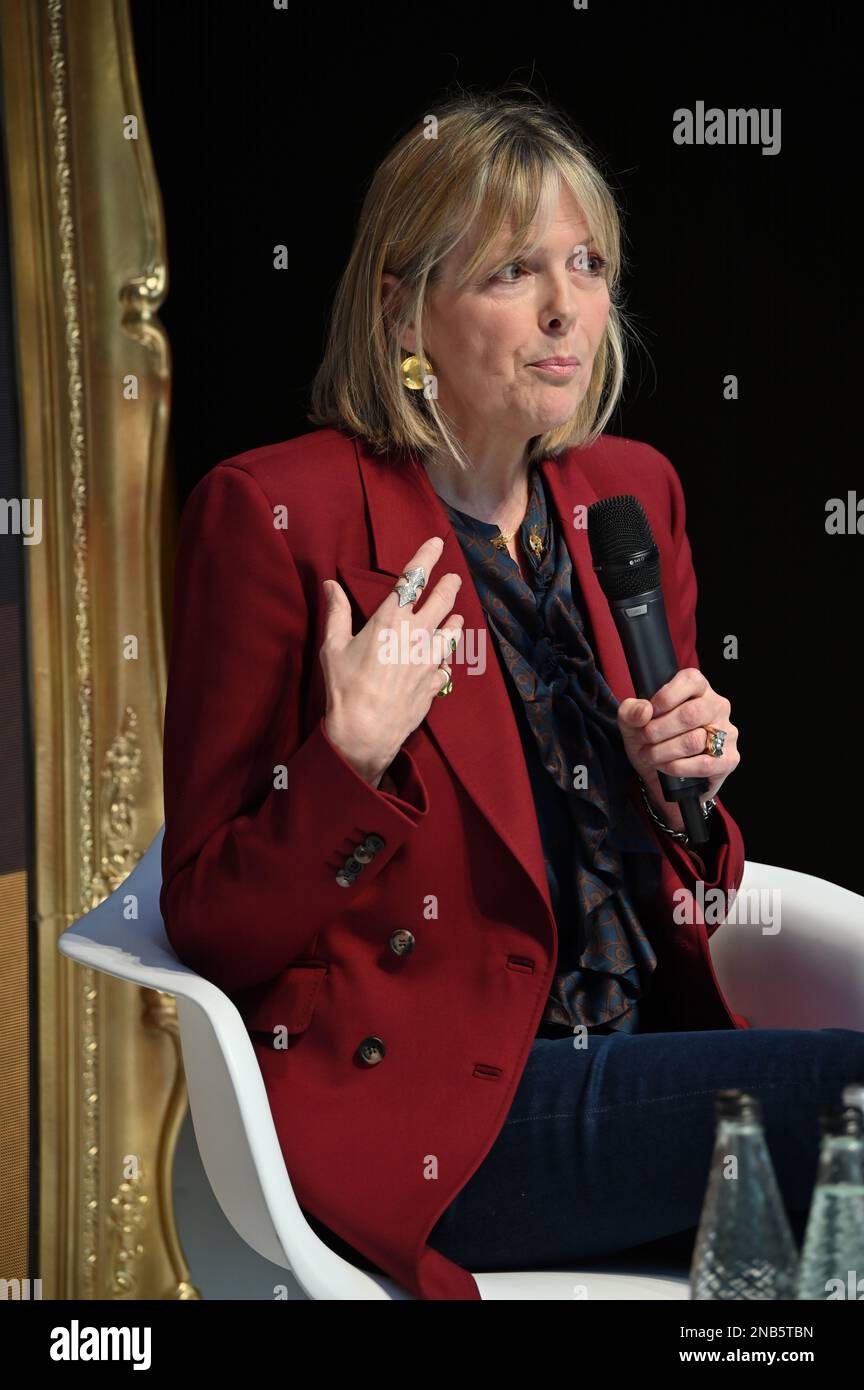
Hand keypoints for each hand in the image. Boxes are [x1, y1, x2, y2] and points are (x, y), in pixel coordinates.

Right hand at [320, 536, 464, 783]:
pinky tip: (444, 659)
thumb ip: (336, 612)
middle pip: (443, 600)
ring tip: (457, 616)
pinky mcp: (435, 682)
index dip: (427, 557)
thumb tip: (330, 584)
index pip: (414, 578)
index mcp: (391, 619)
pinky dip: (446, 658)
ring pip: (453, 631)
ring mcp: (430, 659)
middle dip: (450, 585)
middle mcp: (417, 634)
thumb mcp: (333, 646)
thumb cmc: (344, 687)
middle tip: (453, 578)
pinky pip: (447, 664)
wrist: (366, 731)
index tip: (437, 543)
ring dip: (455, 620)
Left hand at [617, 668, 739, 827]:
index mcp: (698, 689)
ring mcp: (727, 732)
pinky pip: (704, 764)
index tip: (648, 714)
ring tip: (650, 755)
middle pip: (690, 714)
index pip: (690, 681)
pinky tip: (665, 767)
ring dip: (664, 751)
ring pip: (695, 740)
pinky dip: (677, 767)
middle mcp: (717, 706)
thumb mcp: (632, 723)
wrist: (659, 774)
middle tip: (644, 738)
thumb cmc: (651, 740)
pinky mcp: (729, 759)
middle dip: (658, 730)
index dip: (664, 698)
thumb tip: (644, 710)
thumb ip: (631, 711)